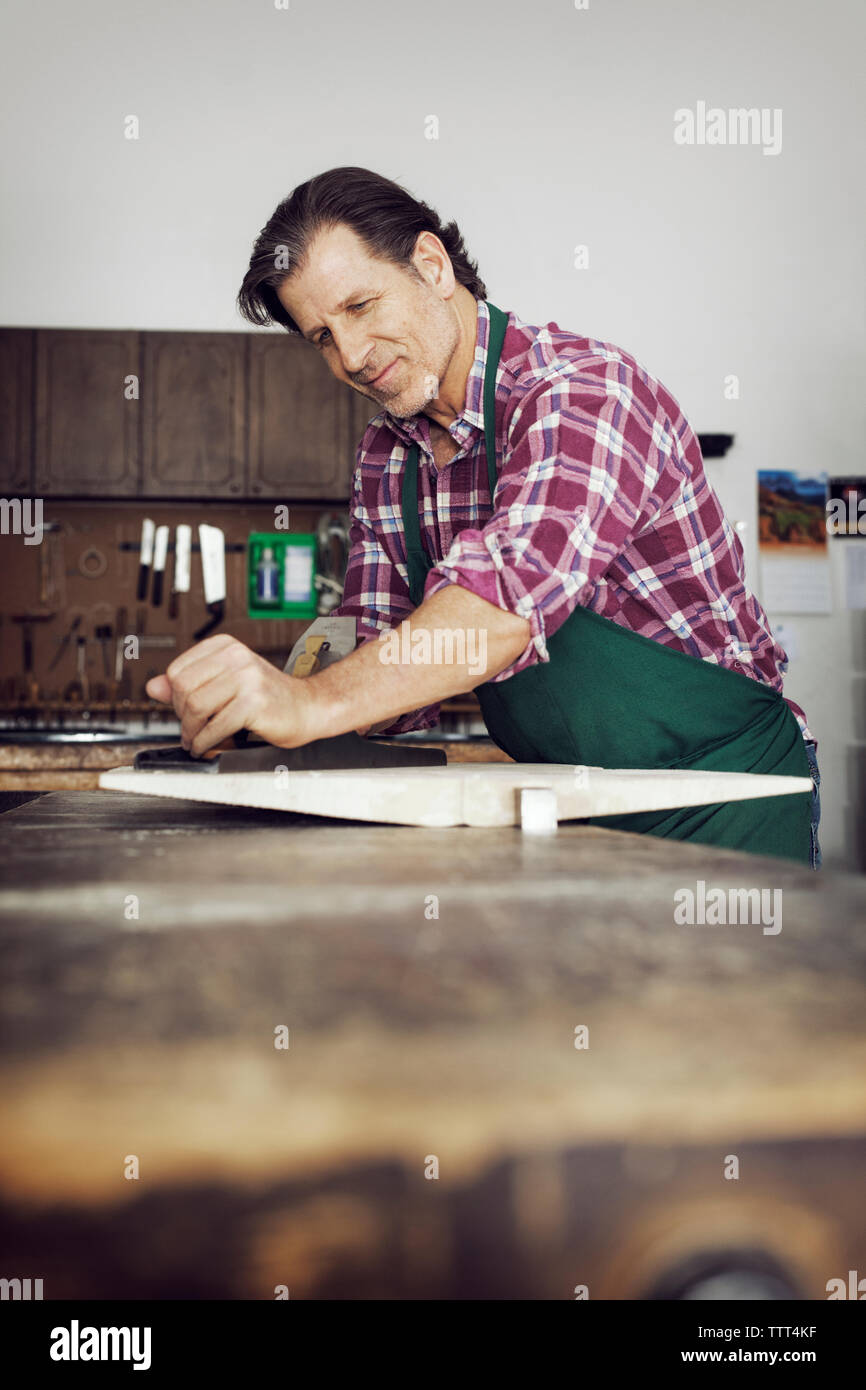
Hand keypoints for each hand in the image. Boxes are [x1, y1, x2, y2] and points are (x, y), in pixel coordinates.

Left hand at [145, 634, 315, 755]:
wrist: (308, 708)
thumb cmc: (268, 698)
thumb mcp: (226, 683)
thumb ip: (190, 684)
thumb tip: (153, 687)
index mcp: (226, 647)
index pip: (177, 670)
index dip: (175, 697)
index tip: (184, 712)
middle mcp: (236, 657)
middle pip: (183, 689)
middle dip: (182, 716)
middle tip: (191, 730)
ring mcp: (246, 678)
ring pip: (195, 708)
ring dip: (191, 732)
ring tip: (196, 741)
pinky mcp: (254, 702)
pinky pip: (214, 726)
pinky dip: (205, 742)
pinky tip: (206, 747)